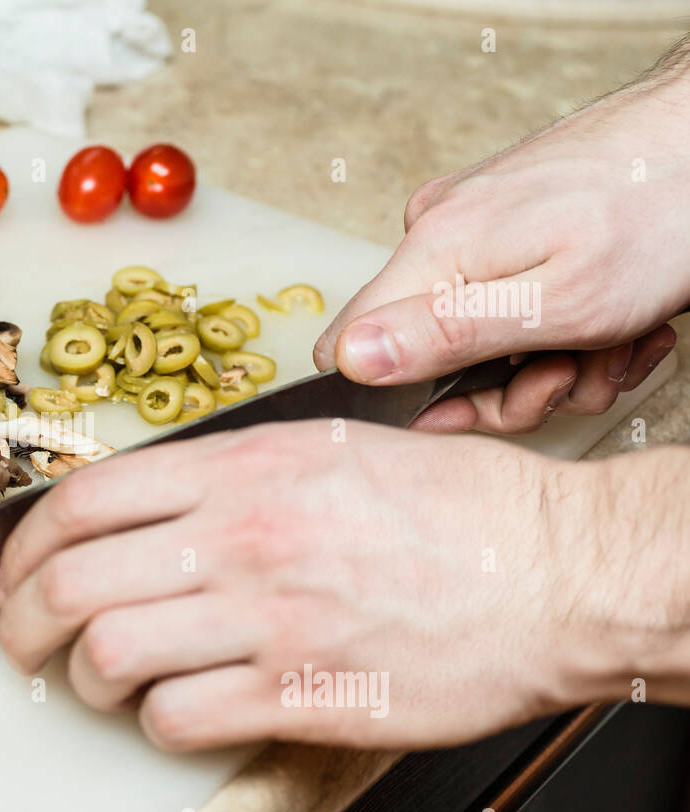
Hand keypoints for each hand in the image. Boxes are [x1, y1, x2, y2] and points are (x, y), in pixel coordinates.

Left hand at [0, 421, 661, 750]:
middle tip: (22, 638)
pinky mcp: (299, 693)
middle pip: (71, 580)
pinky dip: (155, 721)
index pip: (84, 500)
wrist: (555, 573)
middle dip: (22, 619)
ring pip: (109, 653)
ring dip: (85, 676)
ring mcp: (266, 618)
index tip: (16, 569)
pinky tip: (171, 710)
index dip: (26, 542)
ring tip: (98, 680)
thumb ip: (228, 473)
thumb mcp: (329, 449)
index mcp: (242, 468)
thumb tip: (144, 506)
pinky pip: (178, 716)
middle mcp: (240, 538)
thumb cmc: (457, 509)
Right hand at [313, 68, 686, 433]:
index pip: (351, 348)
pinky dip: (564, 324)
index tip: (482, 402)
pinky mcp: (506, 219)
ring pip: (480, 336)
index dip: (411, 397)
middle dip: (510, 384)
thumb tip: (351, 358)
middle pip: (428, 354)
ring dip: (553, 359)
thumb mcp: (557, 303)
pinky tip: (610, 319)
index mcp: (436, 251)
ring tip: (611, 341)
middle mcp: (440, 230)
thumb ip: (445, 333)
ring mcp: (473, 222)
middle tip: (575, 371)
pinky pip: (508, 301)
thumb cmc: (659, 211)